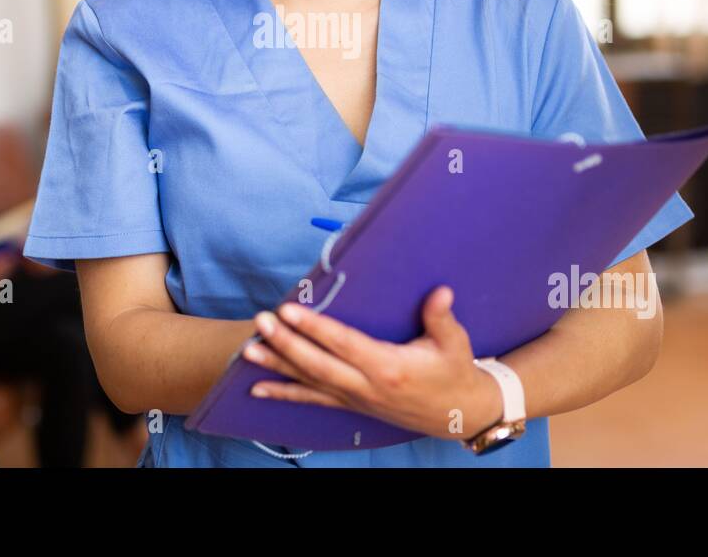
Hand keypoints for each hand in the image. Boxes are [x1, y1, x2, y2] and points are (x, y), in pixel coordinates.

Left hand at [243, 286, 503, 440]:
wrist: (459, 414)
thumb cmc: (455, 372)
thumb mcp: (455, 344)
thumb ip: (441, 318)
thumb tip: (440, 293)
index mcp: (389, 367)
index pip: (343, 344)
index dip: (315, 328)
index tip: (289, 311)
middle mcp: (366, 386)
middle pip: (318, 364)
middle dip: (286, 343)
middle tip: (262, 321)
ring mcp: (356, 398)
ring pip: (309, 382)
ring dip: (277, 366)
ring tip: (248, 350)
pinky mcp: (351, 404)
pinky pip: (313, 399)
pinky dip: (284, 394)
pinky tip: (257, 389)